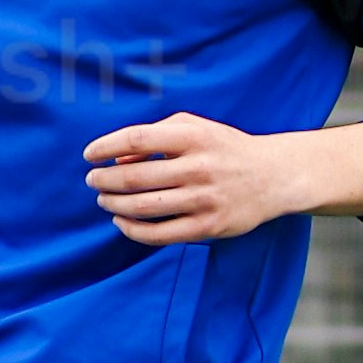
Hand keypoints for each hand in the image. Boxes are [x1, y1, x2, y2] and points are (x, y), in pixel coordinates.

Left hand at [86, 112, 362, 246]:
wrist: (272, 177)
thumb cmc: (224, 148)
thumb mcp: (194, 129)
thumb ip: (156, 136)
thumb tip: (117, 157)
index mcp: (194, 137)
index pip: (138, 139)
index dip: (107, 146)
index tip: (89, 155)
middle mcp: (199, 167)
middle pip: (136, 177)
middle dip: (105, 180)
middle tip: (92, 180)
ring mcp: (205, 200)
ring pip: (145, 207)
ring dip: (115, 204)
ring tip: (103, 199)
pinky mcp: (209, 227)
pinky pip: (161, 233)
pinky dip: (134, 229)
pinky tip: (122, 222)